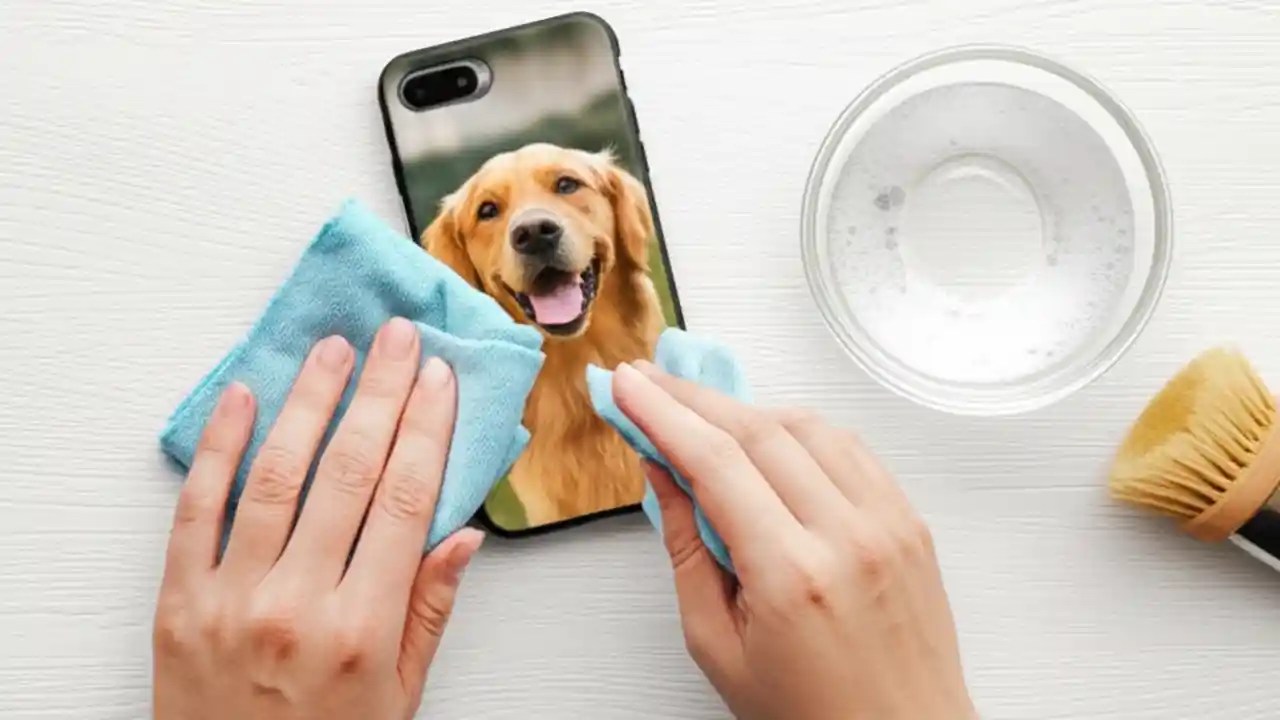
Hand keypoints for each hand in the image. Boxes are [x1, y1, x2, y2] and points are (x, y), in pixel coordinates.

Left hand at [153, 318, 483, 719]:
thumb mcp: (400, 693)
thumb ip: (429, 609)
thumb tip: (465, 533)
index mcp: (362, 629)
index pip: (404, 501)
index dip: (425, 430)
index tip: (438, 380)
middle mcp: (296, 606)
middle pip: (349, 473)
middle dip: (379, 394)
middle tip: (395, 339)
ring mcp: (231, 599)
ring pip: (276, 476)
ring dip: (308, 403)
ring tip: (332, 351)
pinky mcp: (179, 601)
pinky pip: (197, 509)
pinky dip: (218, 447)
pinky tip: (242, 398)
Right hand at [613, 362, 974, 719]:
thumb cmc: (813, 715)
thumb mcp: (718, 646)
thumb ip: (687, 551)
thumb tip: (664, 474)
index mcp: (793, 575)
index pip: (714, 462)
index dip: (663, 413)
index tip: (628, 386)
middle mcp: (849, 537)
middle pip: (759, 429)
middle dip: (694, 396)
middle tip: (650, 381)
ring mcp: (889, 523)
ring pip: (809, 425)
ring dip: (748, 408)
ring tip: (703, 411)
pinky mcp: (911, 521)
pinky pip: (851, 447)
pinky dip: (802, 430)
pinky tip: (769, 435)